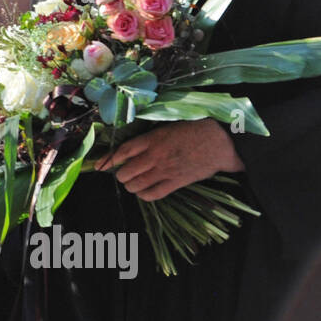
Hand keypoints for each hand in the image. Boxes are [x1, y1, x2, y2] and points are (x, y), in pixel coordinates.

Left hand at [96, 120, 244, 201]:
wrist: (220, 141)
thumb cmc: (195, 129)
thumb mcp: (168, 126)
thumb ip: (150, 137)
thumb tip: (134, 146)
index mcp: (151, 139)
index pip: (122, 151)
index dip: (109, 160)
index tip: (100, 165)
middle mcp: (154, 156)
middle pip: (125, 172)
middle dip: (120, 174)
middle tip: (123, 174)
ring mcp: (165, 170)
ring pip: (135, 185)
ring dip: (130, 185)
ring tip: (132, 183)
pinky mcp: (176, 182)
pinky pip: (152, 194)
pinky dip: (144, 195)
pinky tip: (143, 192)